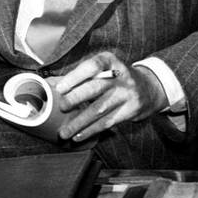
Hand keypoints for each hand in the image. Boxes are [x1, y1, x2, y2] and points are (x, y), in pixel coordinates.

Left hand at [52, 53, 167, 142]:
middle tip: (61, 107)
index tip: (60, 88)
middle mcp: (120, 76)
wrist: (148, 89)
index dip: (75, 77)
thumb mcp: (103, 69)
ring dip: (80, 122)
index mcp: (110, 61)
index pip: (92, 66)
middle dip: (76, 98)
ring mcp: (127, 94)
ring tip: (64, 132)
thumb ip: (79, 76)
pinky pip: (107, 122)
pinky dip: (91, 130)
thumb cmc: (115, 78)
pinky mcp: (131, 110)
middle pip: (96, 87)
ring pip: (100, 109)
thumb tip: (48, 84)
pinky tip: (78, 136)